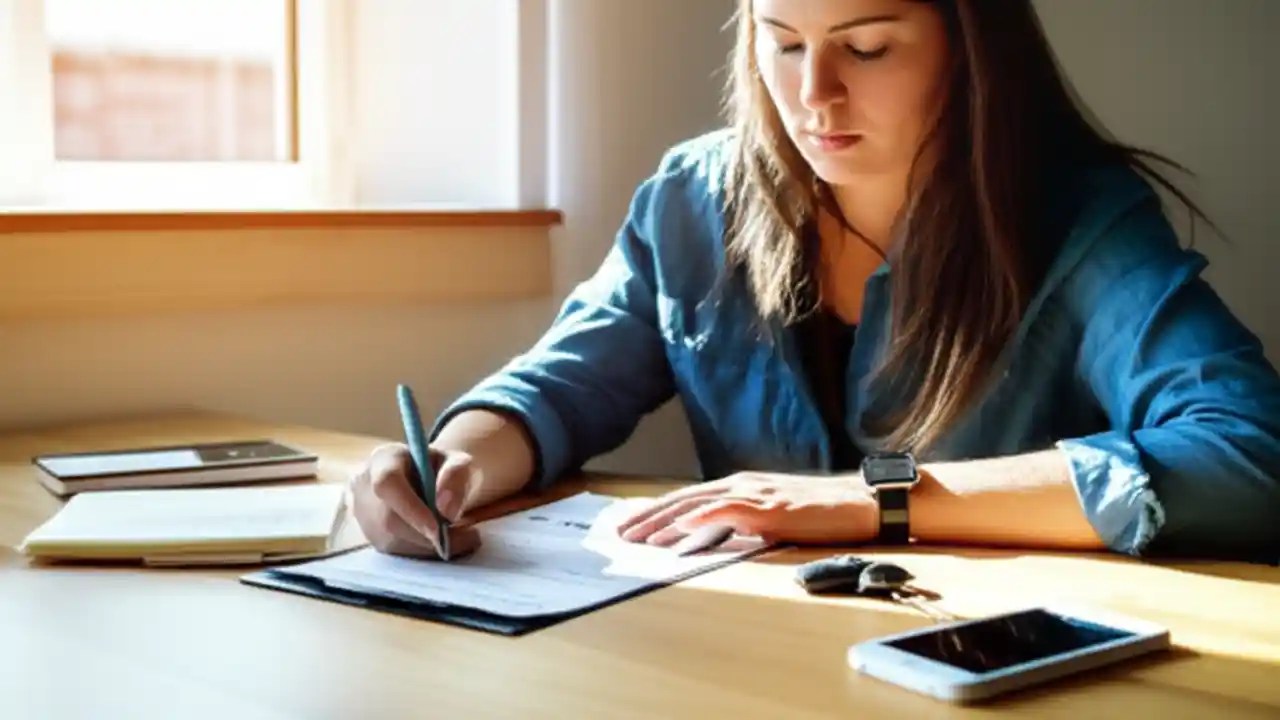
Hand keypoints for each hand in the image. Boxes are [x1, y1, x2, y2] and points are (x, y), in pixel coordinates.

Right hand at [349, 443, 481, 558]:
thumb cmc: (445, 471)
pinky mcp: (371, 537)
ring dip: (430, 545)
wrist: (436, 483)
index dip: (411, 508)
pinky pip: (395, 553)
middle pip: (389, 519)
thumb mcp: (460, 463)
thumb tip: (447, 509)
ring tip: (463, 538)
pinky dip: (424, 552)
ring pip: (393, 541)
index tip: (439, 528)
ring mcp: (364, 514)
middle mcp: (364, 485)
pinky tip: (443, 542)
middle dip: (428, 533)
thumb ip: (458, 475)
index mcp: (384, 458)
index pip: (388, 483)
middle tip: (468, 536)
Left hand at [614, 471, 879, 546]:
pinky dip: (704, 519)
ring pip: (699, 505)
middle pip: (684, 500)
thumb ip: (740, 521)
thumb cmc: (820, 512)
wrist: (861, 502)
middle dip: (648, 517)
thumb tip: (705, 535)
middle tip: (619, 535)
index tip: (628, 527)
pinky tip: (683, 528)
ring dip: (665, 521)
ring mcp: (756, 494)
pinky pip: (731, 512)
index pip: (687, 499)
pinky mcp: (772, 509)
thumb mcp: (772, 516)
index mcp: (739, 486)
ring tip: (639, 537)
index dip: (655, 512)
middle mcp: (741, 484)